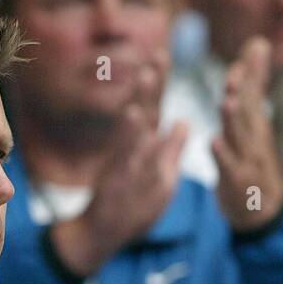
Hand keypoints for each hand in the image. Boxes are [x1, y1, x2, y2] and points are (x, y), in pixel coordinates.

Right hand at [54, 55, 186, 274]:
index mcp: (145, 147)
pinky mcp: (115, 177)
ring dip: (143, 100)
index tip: (163, 52)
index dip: (160, 82)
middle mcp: (134, 149)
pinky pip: (125, 154)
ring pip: (135, 127)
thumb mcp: (160, 180)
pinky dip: (129, 135)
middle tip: (160, 51)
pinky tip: (133, 113)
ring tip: (149, 72)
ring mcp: (124, 162)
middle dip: (154, 81)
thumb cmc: (132, 208)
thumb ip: (171, 152)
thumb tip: (184, 124)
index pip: (154, 107)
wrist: (99, 233)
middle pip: (146, 108)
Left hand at [212, 36, 282, 233]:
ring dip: (234, 119)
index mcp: (255, 122)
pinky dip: (222, 154)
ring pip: (239, 137)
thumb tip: (258, 42)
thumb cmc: (253, 158)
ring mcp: (247, 160)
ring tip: (227, 100)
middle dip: (242, 91)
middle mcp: (254, 138)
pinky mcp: (236, 182)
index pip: (254, 93)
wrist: (262, 210)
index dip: (251, 74)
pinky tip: (213, 142)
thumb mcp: (255, 118)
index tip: (253, 49)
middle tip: (235, 72)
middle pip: (248, 111)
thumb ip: (253, 82)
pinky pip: (228, 167)